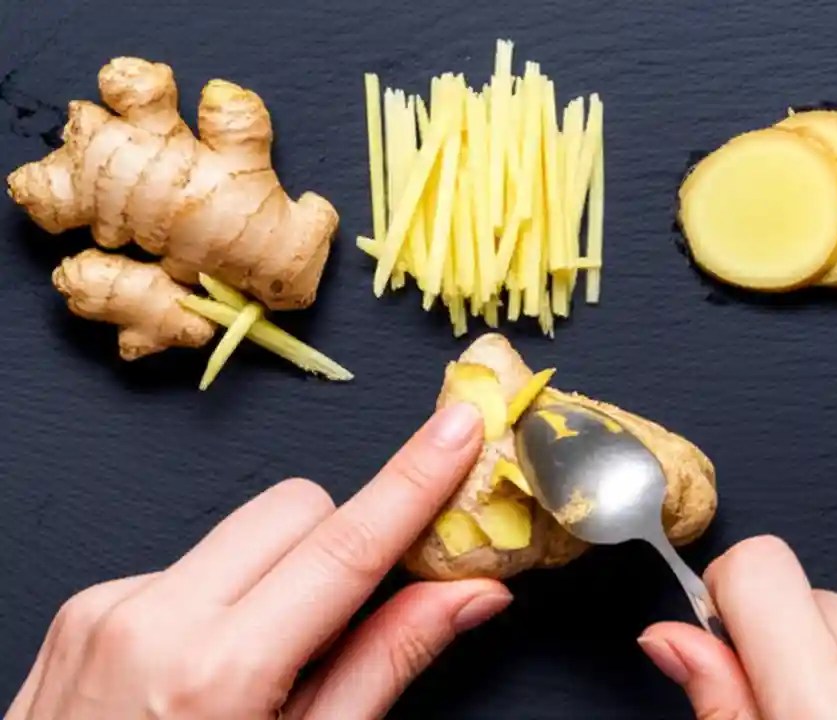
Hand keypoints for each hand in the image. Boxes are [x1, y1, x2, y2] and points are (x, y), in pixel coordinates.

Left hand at [7, 404, 504, 719]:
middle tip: (357, 615)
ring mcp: (109, 607)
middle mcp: (155, 620)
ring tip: (271, 656)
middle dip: (342, 542)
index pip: (344, 548)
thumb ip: (385, 665)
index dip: (413, 482)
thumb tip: (470, 593)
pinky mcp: (86, 606)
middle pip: (296, 509)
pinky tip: (209, 664)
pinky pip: (192, 560)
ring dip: (284, 568)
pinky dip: (225, 594)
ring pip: (245, 528)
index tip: (459, 428)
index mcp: (218, 672)